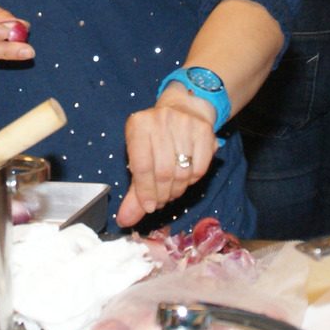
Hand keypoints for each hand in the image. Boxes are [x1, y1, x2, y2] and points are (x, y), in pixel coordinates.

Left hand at [115, 87, 217, 227]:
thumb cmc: (156, 139)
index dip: (145, 192)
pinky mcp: (204, 130)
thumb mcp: (139, 158)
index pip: (141, 166)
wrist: (184, 109)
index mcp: (138, 125)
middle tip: (160, 202)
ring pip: (182, 172)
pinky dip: (193, 180)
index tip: (148, 207)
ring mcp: (184, 123)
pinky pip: (200, 168)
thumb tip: (125, 220)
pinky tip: (186, 177)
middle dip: (162, 194)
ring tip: (172, 190)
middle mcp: (160, 120)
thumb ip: (134, 192)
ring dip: (177, 190)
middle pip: (163, 172)